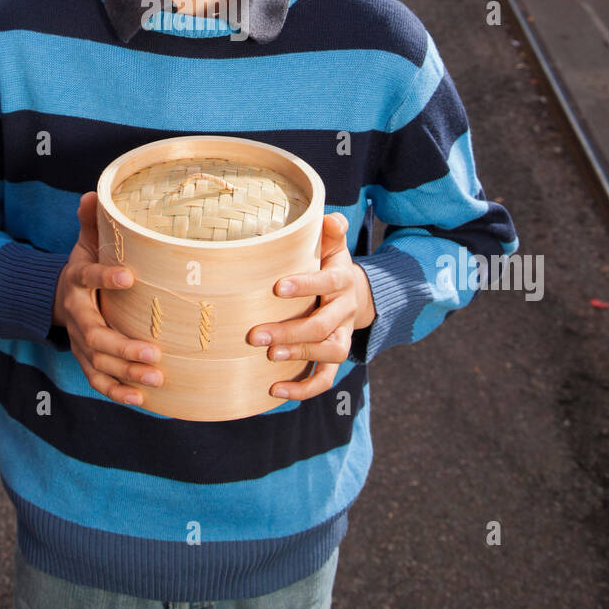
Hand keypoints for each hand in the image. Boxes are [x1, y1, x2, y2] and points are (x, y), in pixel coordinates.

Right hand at [52, 192, 162, 406]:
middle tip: (153, 352)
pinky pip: (98, 380)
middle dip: (122, 346)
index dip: (105, 277)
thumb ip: (91, 221)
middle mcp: (76, 313)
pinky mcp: (86, 360)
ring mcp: (79, 340)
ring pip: (98, 362)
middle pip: (94, 334)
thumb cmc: (85, 264)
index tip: (130, 276)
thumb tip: (93, 193)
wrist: (59, 296)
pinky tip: (142, 399)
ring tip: (157, 377)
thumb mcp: (86, 241)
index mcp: (76, 278)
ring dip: (126, 372)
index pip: (88, 276)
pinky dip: (117, 392)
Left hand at [248, 212, 375, 401]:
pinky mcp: (334, 355)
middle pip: (324, 326)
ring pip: (330, 352)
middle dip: (290, 332)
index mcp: (341, 280)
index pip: (328, 283)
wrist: (353, 292)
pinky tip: (275, 391)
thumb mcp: (332, 245)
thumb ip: (330, 232)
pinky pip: (326, 378)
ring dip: (299, 355)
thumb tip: (329, 218)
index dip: (305, 286)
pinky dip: (304, 389)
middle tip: (255, 335)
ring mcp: (342, 335)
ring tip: (269, 357)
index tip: (276, 288)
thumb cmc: (329, 264)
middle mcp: (344, 310)